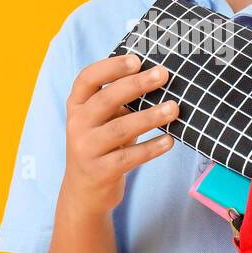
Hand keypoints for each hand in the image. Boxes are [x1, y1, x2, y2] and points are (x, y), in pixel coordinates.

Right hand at [61, 53, 178, 215]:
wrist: (83, 192)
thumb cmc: (102, 145)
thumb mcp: (103, 120)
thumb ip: (119, 101)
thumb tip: (158, 76)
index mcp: (77, 105)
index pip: (88, 78)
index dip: (111, 67)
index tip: (137, 60)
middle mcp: (77, 125)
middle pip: (106, 99)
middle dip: (136, 85)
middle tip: (163, 74)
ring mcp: (86, 149)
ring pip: (120, 129)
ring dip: (150, 116)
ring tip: (174, 108)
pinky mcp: (100, 172)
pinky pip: (129, 158)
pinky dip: (151, 148)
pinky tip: (170, 140)